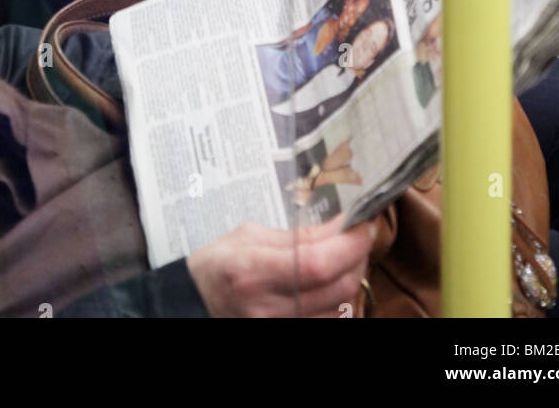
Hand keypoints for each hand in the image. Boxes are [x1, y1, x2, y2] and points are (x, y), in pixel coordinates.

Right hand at [186, 215, 374, 317]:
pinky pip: (330, 322)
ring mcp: (279, 328)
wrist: (195, 302)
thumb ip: (297, 236)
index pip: (317, 263)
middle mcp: (270, 308)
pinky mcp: (288, 335)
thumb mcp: (250, 236)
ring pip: (341, 309)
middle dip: (358, 257)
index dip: (349, 244)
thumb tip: (340, 226)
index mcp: (253, 271)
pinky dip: (339, 302)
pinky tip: (331, 284)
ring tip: (345, 258)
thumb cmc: (219, 263)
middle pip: (338, 289)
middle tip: (358, 236)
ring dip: (351, 279)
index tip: (362, 223)